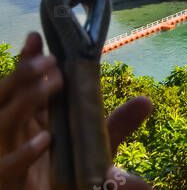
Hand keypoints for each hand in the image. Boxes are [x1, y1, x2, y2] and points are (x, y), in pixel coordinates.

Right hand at [0, 33, 153, 189]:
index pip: (22, 83)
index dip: (27, 59)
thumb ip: (116, 126)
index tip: (37, 36)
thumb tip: (146, 102)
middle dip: (24, 74)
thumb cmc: (68, 176)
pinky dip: (24, 153)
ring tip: (53, 82)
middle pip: (7, 96)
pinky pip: (6, 167)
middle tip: (50, 59)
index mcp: (31, 118)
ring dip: (25, 101)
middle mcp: (14, 132)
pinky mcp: (6, 184)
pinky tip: (45, 139)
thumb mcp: (95, 148)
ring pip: (3, 123)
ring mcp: (5, 155)